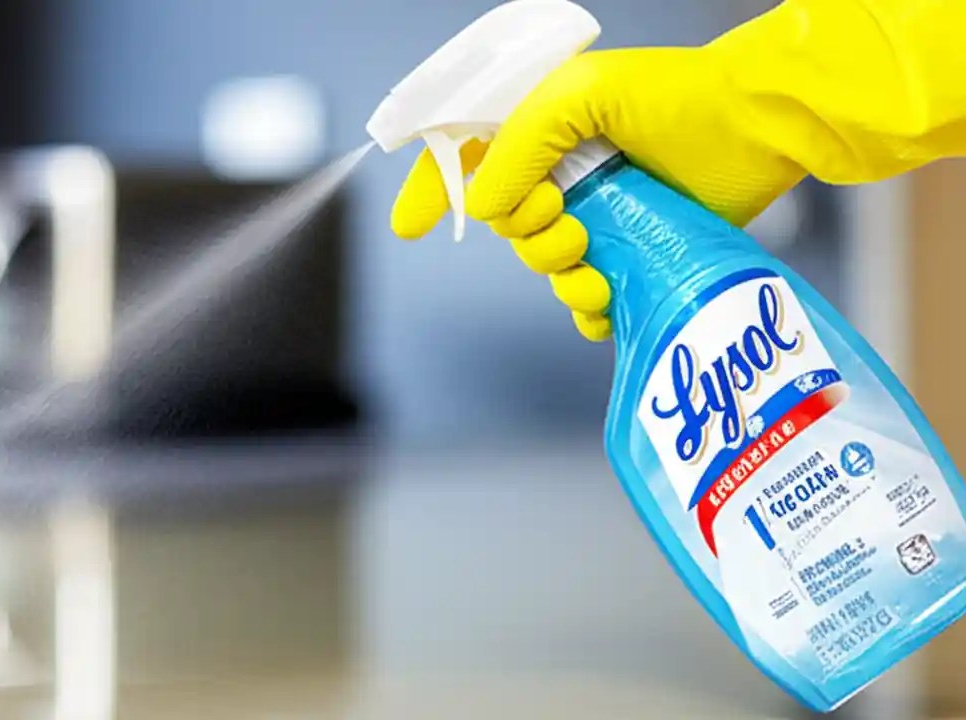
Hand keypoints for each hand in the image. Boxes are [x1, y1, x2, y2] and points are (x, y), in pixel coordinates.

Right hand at [391, 42, 805, 340]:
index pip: (465, 163)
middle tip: (567, 219)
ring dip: (560, 273)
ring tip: (597, 258)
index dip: (432, 195)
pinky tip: (609, 298)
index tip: (409, 228)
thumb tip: (483, 205)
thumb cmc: (674, 96)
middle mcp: (564, 176)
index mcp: (541, 133)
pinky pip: (590, 303)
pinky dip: (591, 309)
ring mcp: (600, 218)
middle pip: (506, 228)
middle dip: (526, 235)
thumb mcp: (578, 97)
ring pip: (545, 269)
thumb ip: (518, 147)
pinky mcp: (635, 256)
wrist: (755, 125)